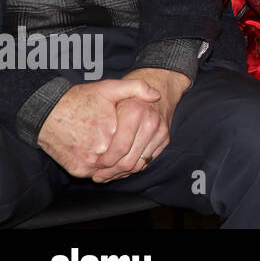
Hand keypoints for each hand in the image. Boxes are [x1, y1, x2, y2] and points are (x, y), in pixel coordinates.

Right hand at [36, 77, 160, 179]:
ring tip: (124, 158)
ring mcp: (88, 162)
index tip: (142, 141)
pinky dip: (104, 171)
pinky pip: (97, 174)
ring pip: (112, 170)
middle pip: (125, 160)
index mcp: (113, 131)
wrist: (48, 113)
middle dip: (132, 158)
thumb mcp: (109, 88)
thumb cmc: (80, 99)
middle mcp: (101, 150)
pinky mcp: (77, 169)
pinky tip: (109, 162)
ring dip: (119, 167)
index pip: (135, 146)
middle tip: (136, 154)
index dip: (141, 145)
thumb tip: (157, 96)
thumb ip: (136, 88)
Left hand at [90, 68, 190, 182]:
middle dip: (111, 173)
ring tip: (106, 175)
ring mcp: (160, 132)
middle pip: (130, 160)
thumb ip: (98, 113)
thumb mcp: (113, 89)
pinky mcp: (165, 138)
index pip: (120, 148)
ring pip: (139, 164)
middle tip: (97, 177)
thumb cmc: (130, 92)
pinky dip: (134, 168)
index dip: (105, 162)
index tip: (94, 166)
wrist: (161, 83)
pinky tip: (121, 169)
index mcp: (135, 113)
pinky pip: (148, 161)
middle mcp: (150, 123)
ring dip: (122, 173)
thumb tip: (101, 134)